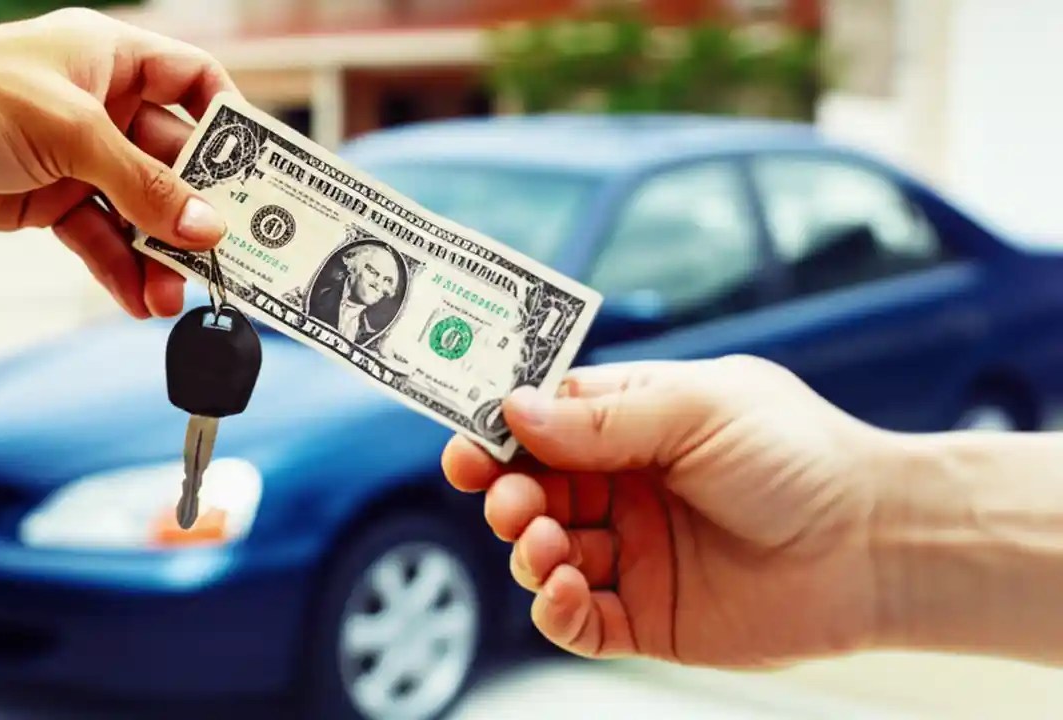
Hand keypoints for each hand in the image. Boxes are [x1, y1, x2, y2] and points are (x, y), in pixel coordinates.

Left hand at [0, 10, 233, 317]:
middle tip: (229, 253)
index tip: (257, 175)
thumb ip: (144, 185)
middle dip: (199, 209)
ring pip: (142, 209)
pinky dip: (121, 271)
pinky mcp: (52, 203)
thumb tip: (208, 228)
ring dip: (162, 253)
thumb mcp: (70, 134)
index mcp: (113, 59)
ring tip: (176, 295)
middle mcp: (104, 106)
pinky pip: (103, 239)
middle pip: (175, 159)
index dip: (229, 123)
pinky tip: (139, 301)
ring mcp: (79, 158)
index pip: (194, 82)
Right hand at [443, 356, 898, 665]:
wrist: (876, 545)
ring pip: (545, 553)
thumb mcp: (697, 409)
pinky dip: (557, 608)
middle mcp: (626, 487)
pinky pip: (580, 618)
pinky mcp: (649, 616)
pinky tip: (564, 590)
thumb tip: (514, 409)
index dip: (500, 430)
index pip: (544, 421)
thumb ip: (602, 416)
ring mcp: (636, 552)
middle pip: (533, 488)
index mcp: (635, 423)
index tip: (467, 442)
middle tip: (504, 496)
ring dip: (528, 547)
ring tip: (544, 540)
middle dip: (505, 492)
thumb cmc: (801, 456)